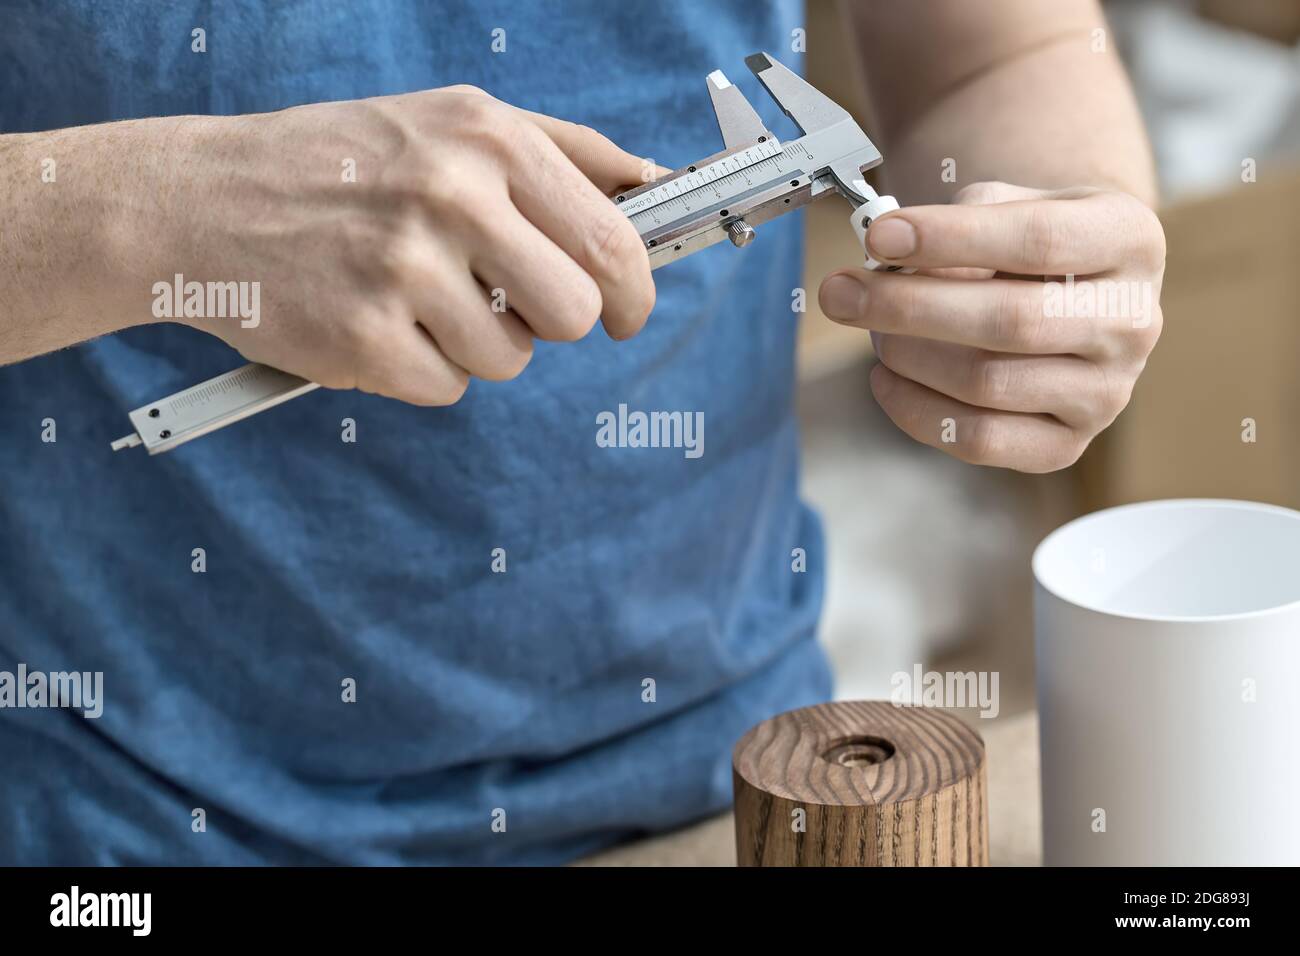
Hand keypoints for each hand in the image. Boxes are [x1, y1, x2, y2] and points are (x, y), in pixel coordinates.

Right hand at [143, 86, 656, 404]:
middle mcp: (449, 195)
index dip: (634, 291)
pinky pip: (447, 388)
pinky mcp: (364, 339)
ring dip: (476, 344)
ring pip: (510, 358)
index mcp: (485, 136)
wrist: (200, 201)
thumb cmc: (342, 161)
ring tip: (416, 297)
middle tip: (506, 305)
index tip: (626, 312)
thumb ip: (563, 150)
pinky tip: (378, 322)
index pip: (610, 238)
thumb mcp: (453, 121)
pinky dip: (421, 369)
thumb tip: (655, 186)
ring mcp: (403, 269)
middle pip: (572, 312)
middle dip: (550, 322)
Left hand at [818, 181, 1164, 471]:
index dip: (949, 239)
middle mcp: (1132, 321)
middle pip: (1010, 322)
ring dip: (908, 356)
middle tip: (841, 293)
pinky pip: (980, 441)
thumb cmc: (1035, 242)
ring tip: (869, 329)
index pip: (1037, 241)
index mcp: (1129, 240)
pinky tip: (886, 377)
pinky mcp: (1068, 443)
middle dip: (909, 306)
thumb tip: (891, 254)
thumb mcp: (1013, 201)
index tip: (879, 236)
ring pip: (988, 384)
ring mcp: (1106, 391)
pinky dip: (916, 411)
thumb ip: (962, 219)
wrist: (1080, 290)